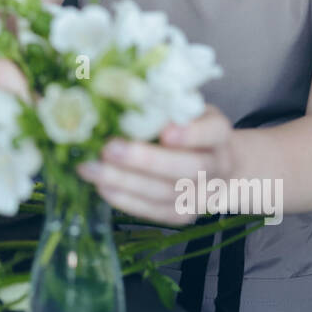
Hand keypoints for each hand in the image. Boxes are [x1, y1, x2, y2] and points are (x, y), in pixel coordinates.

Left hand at [76, 104, 236, 225]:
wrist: (212, 166)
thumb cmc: (186, 127)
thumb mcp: (182, 108)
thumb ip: (163, 106)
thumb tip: (120, 96)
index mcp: (219, 133)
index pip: (212, 132)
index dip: (191, 134)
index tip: (166, 131)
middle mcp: (216, 166)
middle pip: (189, 168)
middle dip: (146, 160)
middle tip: (109, 149)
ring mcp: (202, 195)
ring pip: (167, 193)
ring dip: (126, 182)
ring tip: (92, 169)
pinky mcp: (183, 215)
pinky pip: (156, 212)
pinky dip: (127, 201)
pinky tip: (102, 187)